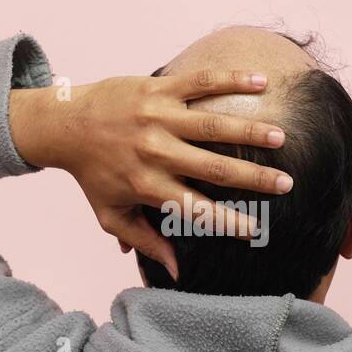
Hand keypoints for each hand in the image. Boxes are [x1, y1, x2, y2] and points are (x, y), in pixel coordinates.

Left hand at [9, 69, 290, 279]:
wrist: (64, 123)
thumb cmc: (93, 174)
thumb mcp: (111, 216)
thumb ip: (145, 242)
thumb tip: (177, 272)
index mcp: (147, 186)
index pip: (195, 209)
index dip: (227, 221)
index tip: (257, 230)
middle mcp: (155, 152)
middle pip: (213, 168)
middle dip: (253, 177)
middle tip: (287, 183)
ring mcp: (157, 118)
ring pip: (211, 125)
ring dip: (249, 129)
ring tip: (281, 137)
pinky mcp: (157, 89)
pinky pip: (199, 83)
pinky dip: (230, 79)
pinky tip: (261, 81)